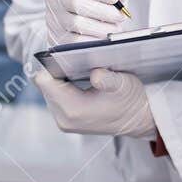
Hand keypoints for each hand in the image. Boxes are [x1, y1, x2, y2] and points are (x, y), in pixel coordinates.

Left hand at [33, 67, 156, 137]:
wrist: (138, 120)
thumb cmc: (131, 101)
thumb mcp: (123, 84)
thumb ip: (108, 79)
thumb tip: (95, 73)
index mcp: (73, 109)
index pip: (43, 80)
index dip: (53, 65)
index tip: (68, 58)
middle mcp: (63, 119)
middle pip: (44, 86)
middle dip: (57, 73)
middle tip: (76, 65)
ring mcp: (64, 122)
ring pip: (48, 92)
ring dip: (60, 81)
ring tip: (78, 75)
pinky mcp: (66, 122)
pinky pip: (55, 99)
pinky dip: (64, 89)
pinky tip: (79, 84)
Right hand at [45, 0, 129, 43]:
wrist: (89, 28)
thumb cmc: (100, 7)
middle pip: (77, 3)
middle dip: (104, 11)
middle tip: (119, 16)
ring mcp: (53, 20)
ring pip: (78, 24)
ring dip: (102, 27)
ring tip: (114, 28)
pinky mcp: (56, 39)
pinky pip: (77, 41)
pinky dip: (95, 40)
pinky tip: (104, 37)